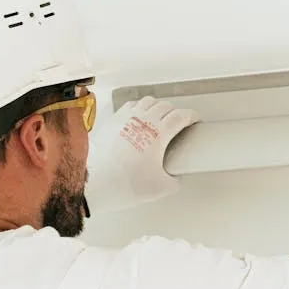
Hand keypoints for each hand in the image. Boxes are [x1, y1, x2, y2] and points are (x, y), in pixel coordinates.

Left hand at [85, 96, 199, 214]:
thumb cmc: (124, 182)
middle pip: (165, 106)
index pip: (181, 116)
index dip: (191, 115)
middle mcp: (143, 120)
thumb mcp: (160, 187)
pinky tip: (137, 116)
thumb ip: (174, 180)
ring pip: (147, 101)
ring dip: (156, 106)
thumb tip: (175, 178)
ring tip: (158, 116)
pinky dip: (138, 108)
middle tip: (178, 120)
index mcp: (160, 132)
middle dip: (175, 111)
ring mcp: (126, 118)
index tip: (194, 118)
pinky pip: (130, 105)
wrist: (94, 182)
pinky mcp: (112, 120)